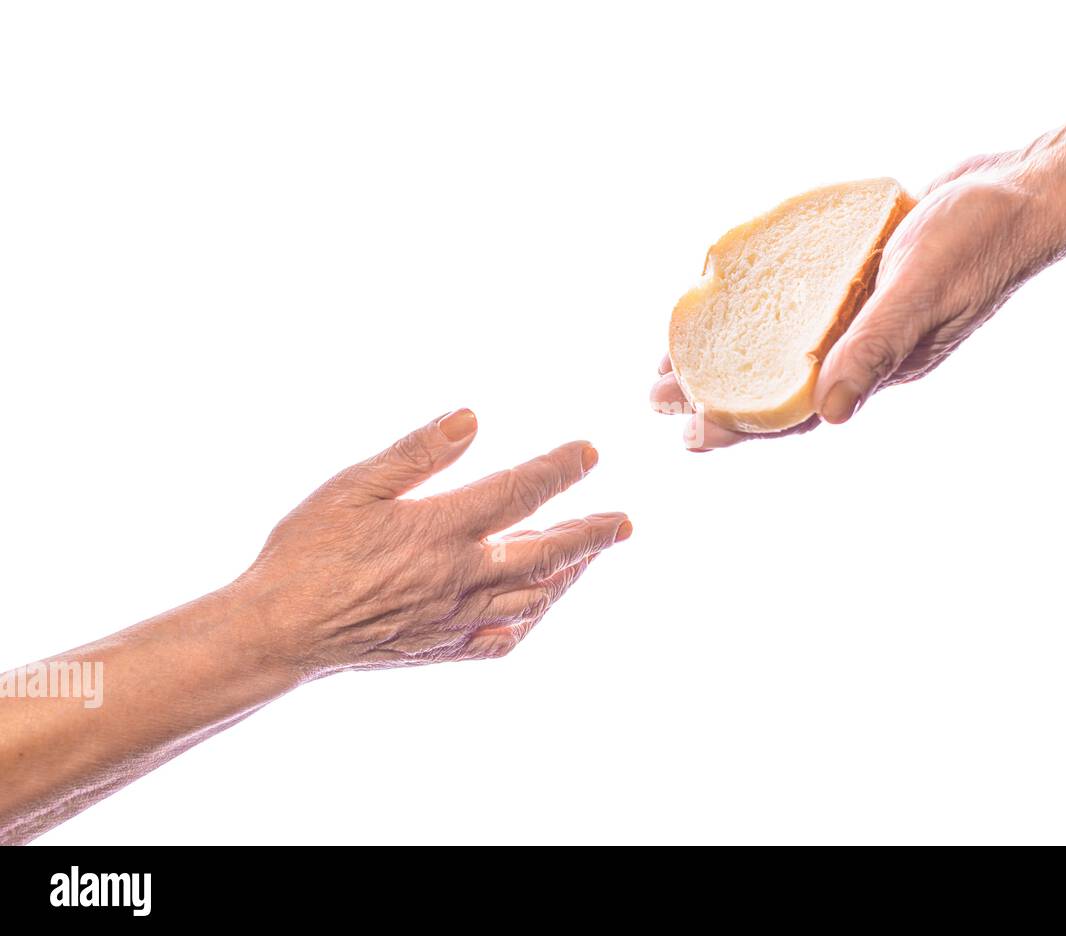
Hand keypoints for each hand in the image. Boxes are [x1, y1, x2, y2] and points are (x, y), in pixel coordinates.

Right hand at [234, 409, 630, 675]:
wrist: (279, 630)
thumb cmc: (307, 550)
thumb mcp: (354, 485)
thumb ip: (417, 452)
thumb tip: (472, 418)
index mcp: (443, 530)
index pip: (521, 491)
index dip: (561, 469)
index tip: (590, 451)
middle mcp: (462, 577)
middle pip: (548, 553)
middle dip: (593, 533)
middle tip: (624, 522)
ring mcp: (457, 618)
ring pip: (534, 598)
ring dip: (570, 574)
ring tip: (589, 554)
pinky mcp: (441, 648)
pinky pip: (503, 641)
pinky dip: (530, 622)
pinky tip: (535, 610)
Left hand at [651, 156, 1065, 448]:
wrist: (1028, 192)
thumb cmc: (979, 240)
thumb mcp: (918, 291)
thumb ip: (873, 348)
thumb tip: (825, 413)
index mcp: (875, 365)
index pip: (792, 409)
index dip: (734, 423)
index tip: (681, 430)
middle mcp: (865, 349)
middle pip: (776, 384)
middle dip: (714, 395)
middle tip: (653, 397)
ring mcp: (864, 317)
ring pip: (784, 348)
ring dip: (731, 356)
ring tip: (676, 360)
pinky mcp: (866, 283)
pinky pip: (804, 308)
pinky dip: (765, 313)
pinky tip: (737, 304)